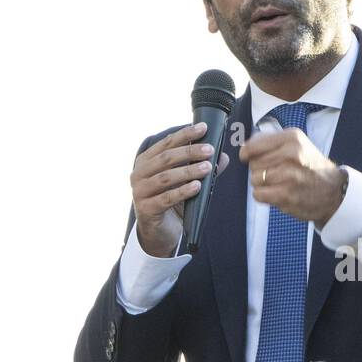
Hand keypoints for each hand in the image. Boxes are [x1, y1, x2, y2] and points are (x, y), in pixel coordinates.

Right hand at [130, 122, 228, 257]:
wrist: (157, 233)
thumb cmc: (170, 202)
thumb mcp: (184, 182)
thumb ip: (200, 168)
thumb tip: (222, 156)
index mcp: (146, 161)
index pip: (166, 143)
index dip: (185, 135)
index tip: (203, 128)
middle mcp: (138, 174)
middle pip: (166, 158)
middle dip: (189, 152)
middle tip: (209, 150)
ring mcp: (140, 192)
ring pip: (166, 177)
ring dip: (188, 171)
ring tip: (208, 167)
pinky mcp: (146, 209)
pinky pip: (167, 198)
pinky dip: (183, 191)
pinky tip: (197, 187)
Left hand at [239, 127, 345, 225]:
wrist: (334, 191)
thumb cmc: (312, 167)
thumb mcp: (298, 144)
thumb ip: (272, 142)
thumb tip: (245, 147)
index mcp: (292, 138)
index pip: (253, 145)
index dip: (246, 153)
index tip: (247, 157)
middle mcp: (291, 154)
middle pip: (253, 163)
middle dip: (259, 169)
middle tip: (274, 173)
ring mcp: (289, 175)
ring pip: (254, 179)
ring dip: (262, 184)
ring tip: (278, 183)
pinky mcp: (286, 195)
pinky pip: (258, 194)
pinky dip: (264, 196)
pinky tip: (276, 193)